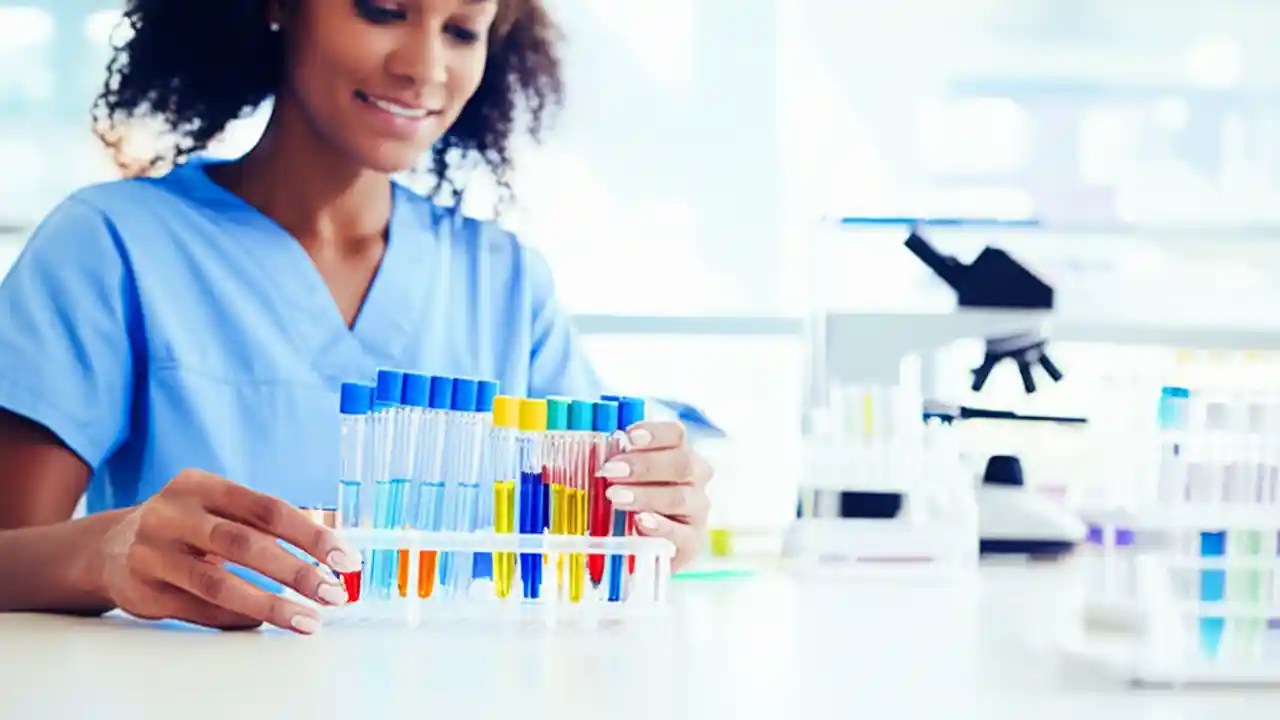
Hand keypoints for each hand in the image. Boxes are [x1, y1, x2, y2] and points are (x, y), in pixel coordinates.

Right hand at [97, 469, 359, 633]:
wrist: (110, 548)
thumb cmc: (188, 526)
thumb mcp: (219, 509)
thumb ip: (267, 523)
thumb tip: (332, 545)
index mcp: (200, 485)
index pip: (267, 508)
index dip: (311, 534)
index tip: (345, 558)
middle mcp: (173, 514)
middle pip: (246, 544)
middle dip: (296, 572)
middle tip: (333, 594)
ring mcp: (153, 552)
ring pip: (219, 583)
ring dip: (270, 605)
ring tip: (307, 620)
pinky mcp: (142, 590)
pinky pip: (199, 609)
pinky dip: (236, 618)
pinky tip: (264, 623)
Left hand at [598, 421, 711, 570]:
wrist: (642, 548)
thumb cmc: (628, 503)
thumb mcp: (618, 480)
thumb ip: (610, 465)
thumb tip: (578, 453)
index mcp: (678, 453)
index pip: (677, 434)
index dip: (655, 433)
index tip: (628, 437)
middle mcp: (694, 479)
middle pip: (682, 463)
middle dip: (644, 465)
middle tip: (610, 471)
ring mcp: (696, 511)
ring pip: (680, 497)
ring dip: (645, 495)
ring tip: (614, 497)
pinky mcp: (692, 542)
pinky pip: (682, 534)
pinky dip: (660, 527)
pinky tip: (640, 522)